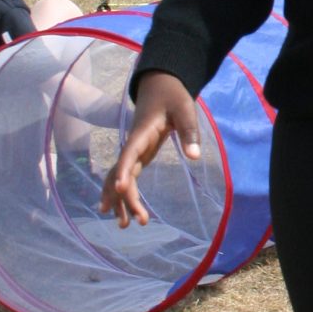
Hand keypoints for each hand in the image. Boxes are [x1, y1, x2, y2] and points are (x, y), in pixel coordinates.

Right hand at [99, 72, 202, 227]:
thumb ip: (189, 131)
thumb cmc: (172, 96)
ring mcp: (134, 151)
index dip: (124, 171)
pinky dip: (123, 194)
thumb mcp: (185, 109)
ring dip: (120, 200)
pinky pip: (125, 176)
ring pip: (119, 178)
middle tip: (134, 222)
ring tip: (124, 226)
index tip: (122, 189)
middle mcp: (132, 145)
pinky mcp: (138, 155)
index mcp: (142, 134)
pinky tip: (122, 212)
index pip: (129, 154)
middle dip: (125, 198)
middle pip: (122, 173)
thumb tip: (193, 157)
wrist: (160, 85)